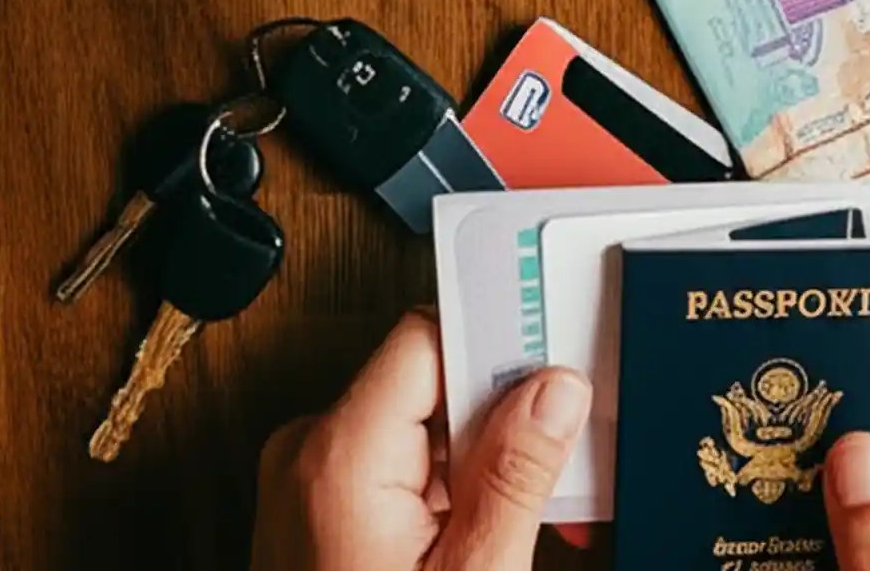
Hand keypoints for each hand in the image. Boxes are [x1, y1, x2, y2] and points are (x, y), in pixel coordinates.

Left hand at [249, 310, 592, 569]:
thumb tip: (554, 390)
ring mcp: (309, 476)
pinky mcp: (319, 500)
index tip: (554, 352)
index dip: (497, 342)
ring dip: (484, 458)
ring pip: (422, 424)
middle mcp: (311, 451)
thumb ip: (515, 475)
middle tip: (560, 463)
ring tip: (526, 516)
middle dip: (504, 416)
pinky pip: (400, 461)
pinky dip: (451, 485)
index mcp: (340, 457)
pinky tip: (486, 528)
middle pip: (429, 382)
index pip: (427, 340)